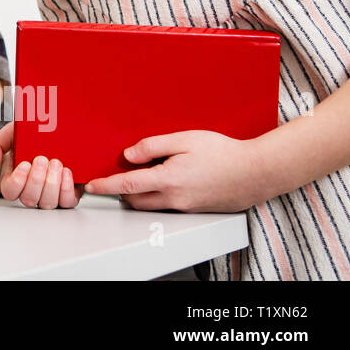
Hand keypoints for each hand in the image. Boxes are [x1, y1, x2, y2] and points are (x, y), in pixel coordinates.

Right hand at [0, 123, 80, 207]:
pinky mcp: (68, 194)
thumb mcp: (11, 133)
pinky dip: (66, 189)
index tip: (25, 164)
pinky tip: (66, 172)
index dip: (17, 182)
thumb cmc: (35, 133)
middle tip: (42, 159)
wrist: (61, 128)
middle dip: (36, 180)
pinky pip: (67, 202)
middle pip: (29, 200)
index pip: (10, 191)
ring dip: (51, 183)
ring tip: (55, 163)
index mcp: (17, 178)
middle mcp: (33, 189)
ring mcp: (50, 194)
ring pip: (47, 203)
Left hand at [85, 131, 267, 211]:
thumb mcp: (184, 139)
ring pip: (153, 205)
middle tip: (119, 174)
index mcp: (169, 180)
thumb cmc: (224, 153)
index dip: (106, 185)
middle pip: (136, 200)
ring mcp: (187, 207)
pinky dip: (161, 195)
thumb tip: (129, 155)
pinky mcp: (197, 210)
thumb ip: (153, 147)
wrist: (257, 172)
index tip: (91, 186)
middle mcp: (175, 198)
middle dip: (123, 190)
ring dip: (142, 194)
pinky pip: (170, 205)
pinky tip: (170, 178)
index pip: (127, 185)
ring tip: (148, 172)